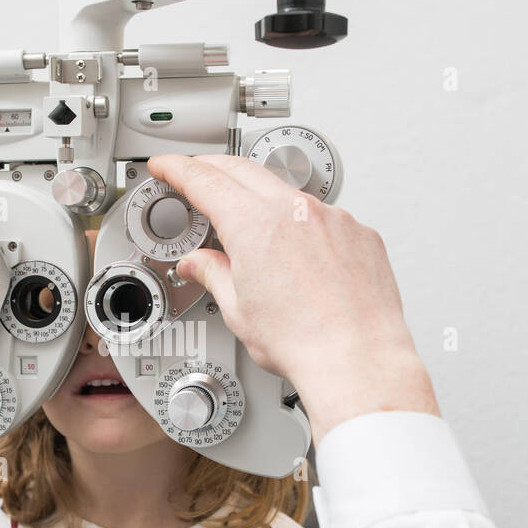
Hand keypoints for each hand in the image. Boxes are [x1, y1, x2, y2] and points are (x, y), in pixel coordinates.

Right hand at [147, 152, 439, 445]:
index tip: (167, 166)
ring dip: (262, 200)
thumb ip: (214, 275)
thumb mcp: (239, 310)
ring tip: (251, 230)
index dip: (178, 169)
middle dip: (212, 169)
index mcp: (255, 225)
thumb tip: (198, 264)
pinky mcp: (360, 233)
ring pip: (287, 193)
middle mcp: (296, 211)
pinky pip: (325, 217)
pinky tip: (299, 256)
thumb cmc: (305, 343)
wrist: (358, 360)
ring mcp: (333, 218)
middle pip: (243, 171)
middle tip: (196, 178)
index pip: (205, 180)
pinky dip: (304, 227)